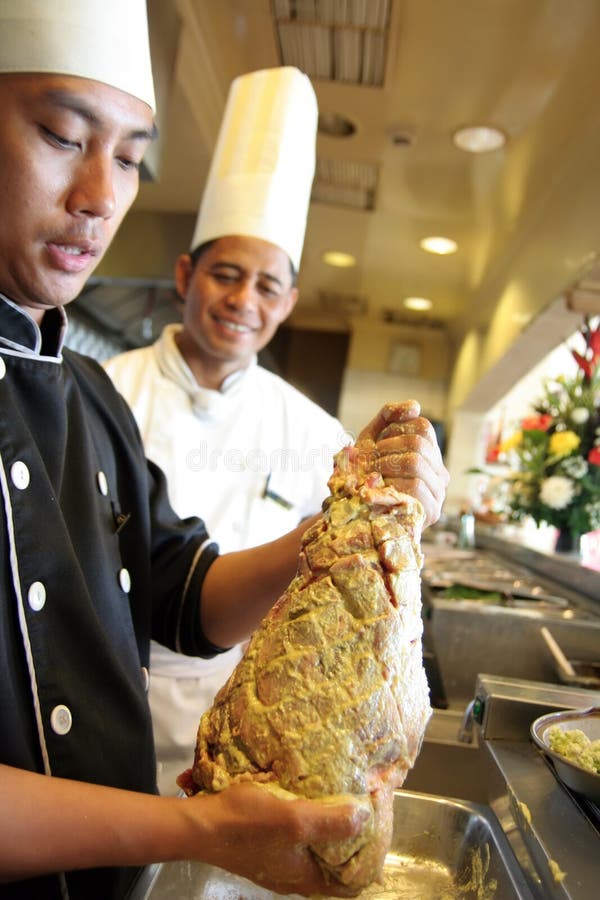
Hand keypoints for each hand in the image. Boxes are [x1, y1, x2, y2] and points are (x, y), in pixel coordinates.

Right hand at [185, 781, 370, 896]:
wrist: (198, 825)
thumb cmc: (245, 824)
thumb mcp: (293, 819)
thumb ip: (330, 822)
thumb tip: (364, 817)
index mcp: (305, 877)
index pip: (351, 884)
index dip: (369, 859)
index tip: (379, 828)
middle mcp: (293, 875)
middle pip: (335, 865)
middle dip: (353, 839)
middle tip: (365, 807)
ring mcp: (277, 861)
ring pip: (316, 850)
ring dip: (331, 829)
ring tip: (343, 800)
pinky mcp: (264, 845)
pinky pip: (298, 839)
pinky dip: (310, 823)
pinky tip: (309, 799)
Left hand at [357, 399, 448, 526]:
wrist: (352, 516)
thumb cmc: (364, 477)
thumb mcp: (372, 443)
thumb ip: (389, 419)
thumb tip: (414, 405)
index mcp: (430, 455)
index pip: (423, 426)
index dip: (395, 430)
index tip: (375, 443)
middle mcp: (440, 473)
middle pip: (418, 444)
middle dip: (386, 448)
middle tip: (366, 460)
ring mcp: (438, 494)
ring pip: (416, 463)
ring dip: (385, 465)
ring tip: (369, 475)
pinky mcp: (430, 512)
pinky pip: (415, 488)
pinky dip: (392, 484)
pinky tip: (377, 491)